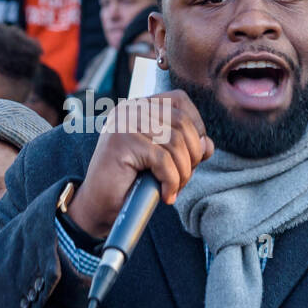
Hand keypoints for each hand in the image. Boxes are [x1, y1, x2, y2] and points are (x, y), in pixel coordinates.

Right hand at [68, 91, 213, 238]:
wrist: (100, 206)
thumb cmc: (131, 183)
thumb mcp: (164, 160)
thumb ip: (186, 146)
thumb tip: (207, 144)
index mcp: (139, 107)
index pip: (179, 101)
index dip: (196, 126)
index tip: (193, 154)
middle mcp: (130, 110)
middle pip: (182, 122)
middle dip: (193, 155)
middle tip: (183, 178)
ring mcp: (124, 124)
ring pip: (176, 142)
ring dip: (183, 172)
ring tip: (173, 188)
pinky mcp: (122, 142)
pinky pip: (164, 160)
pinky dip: (171, 181)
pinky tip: (166, 195)